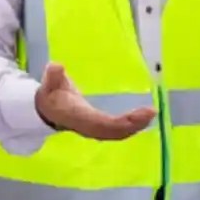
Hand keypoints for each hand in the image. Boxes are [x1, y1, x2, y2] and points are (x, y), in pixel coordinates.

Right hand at [34, 63, 156, 139]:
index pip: (101, 124)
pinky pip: (118, 130)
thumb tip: (56, 66)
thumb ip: (53, 75)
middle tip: (151, 112)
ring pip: (117, 133)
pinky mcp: (100, 127)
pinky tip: (144, 117)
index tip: (135, 116)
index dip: (118, 123)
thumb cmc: (51, 95)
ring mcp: (95, 129)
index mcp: (79, 117)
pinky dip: (132, 125)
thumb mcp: (50, 83)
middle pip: (113, 132)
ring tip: (151, 114)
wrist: (48, 109)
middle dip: (133, 125)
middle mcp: (89, 127)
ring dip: (136, 126)